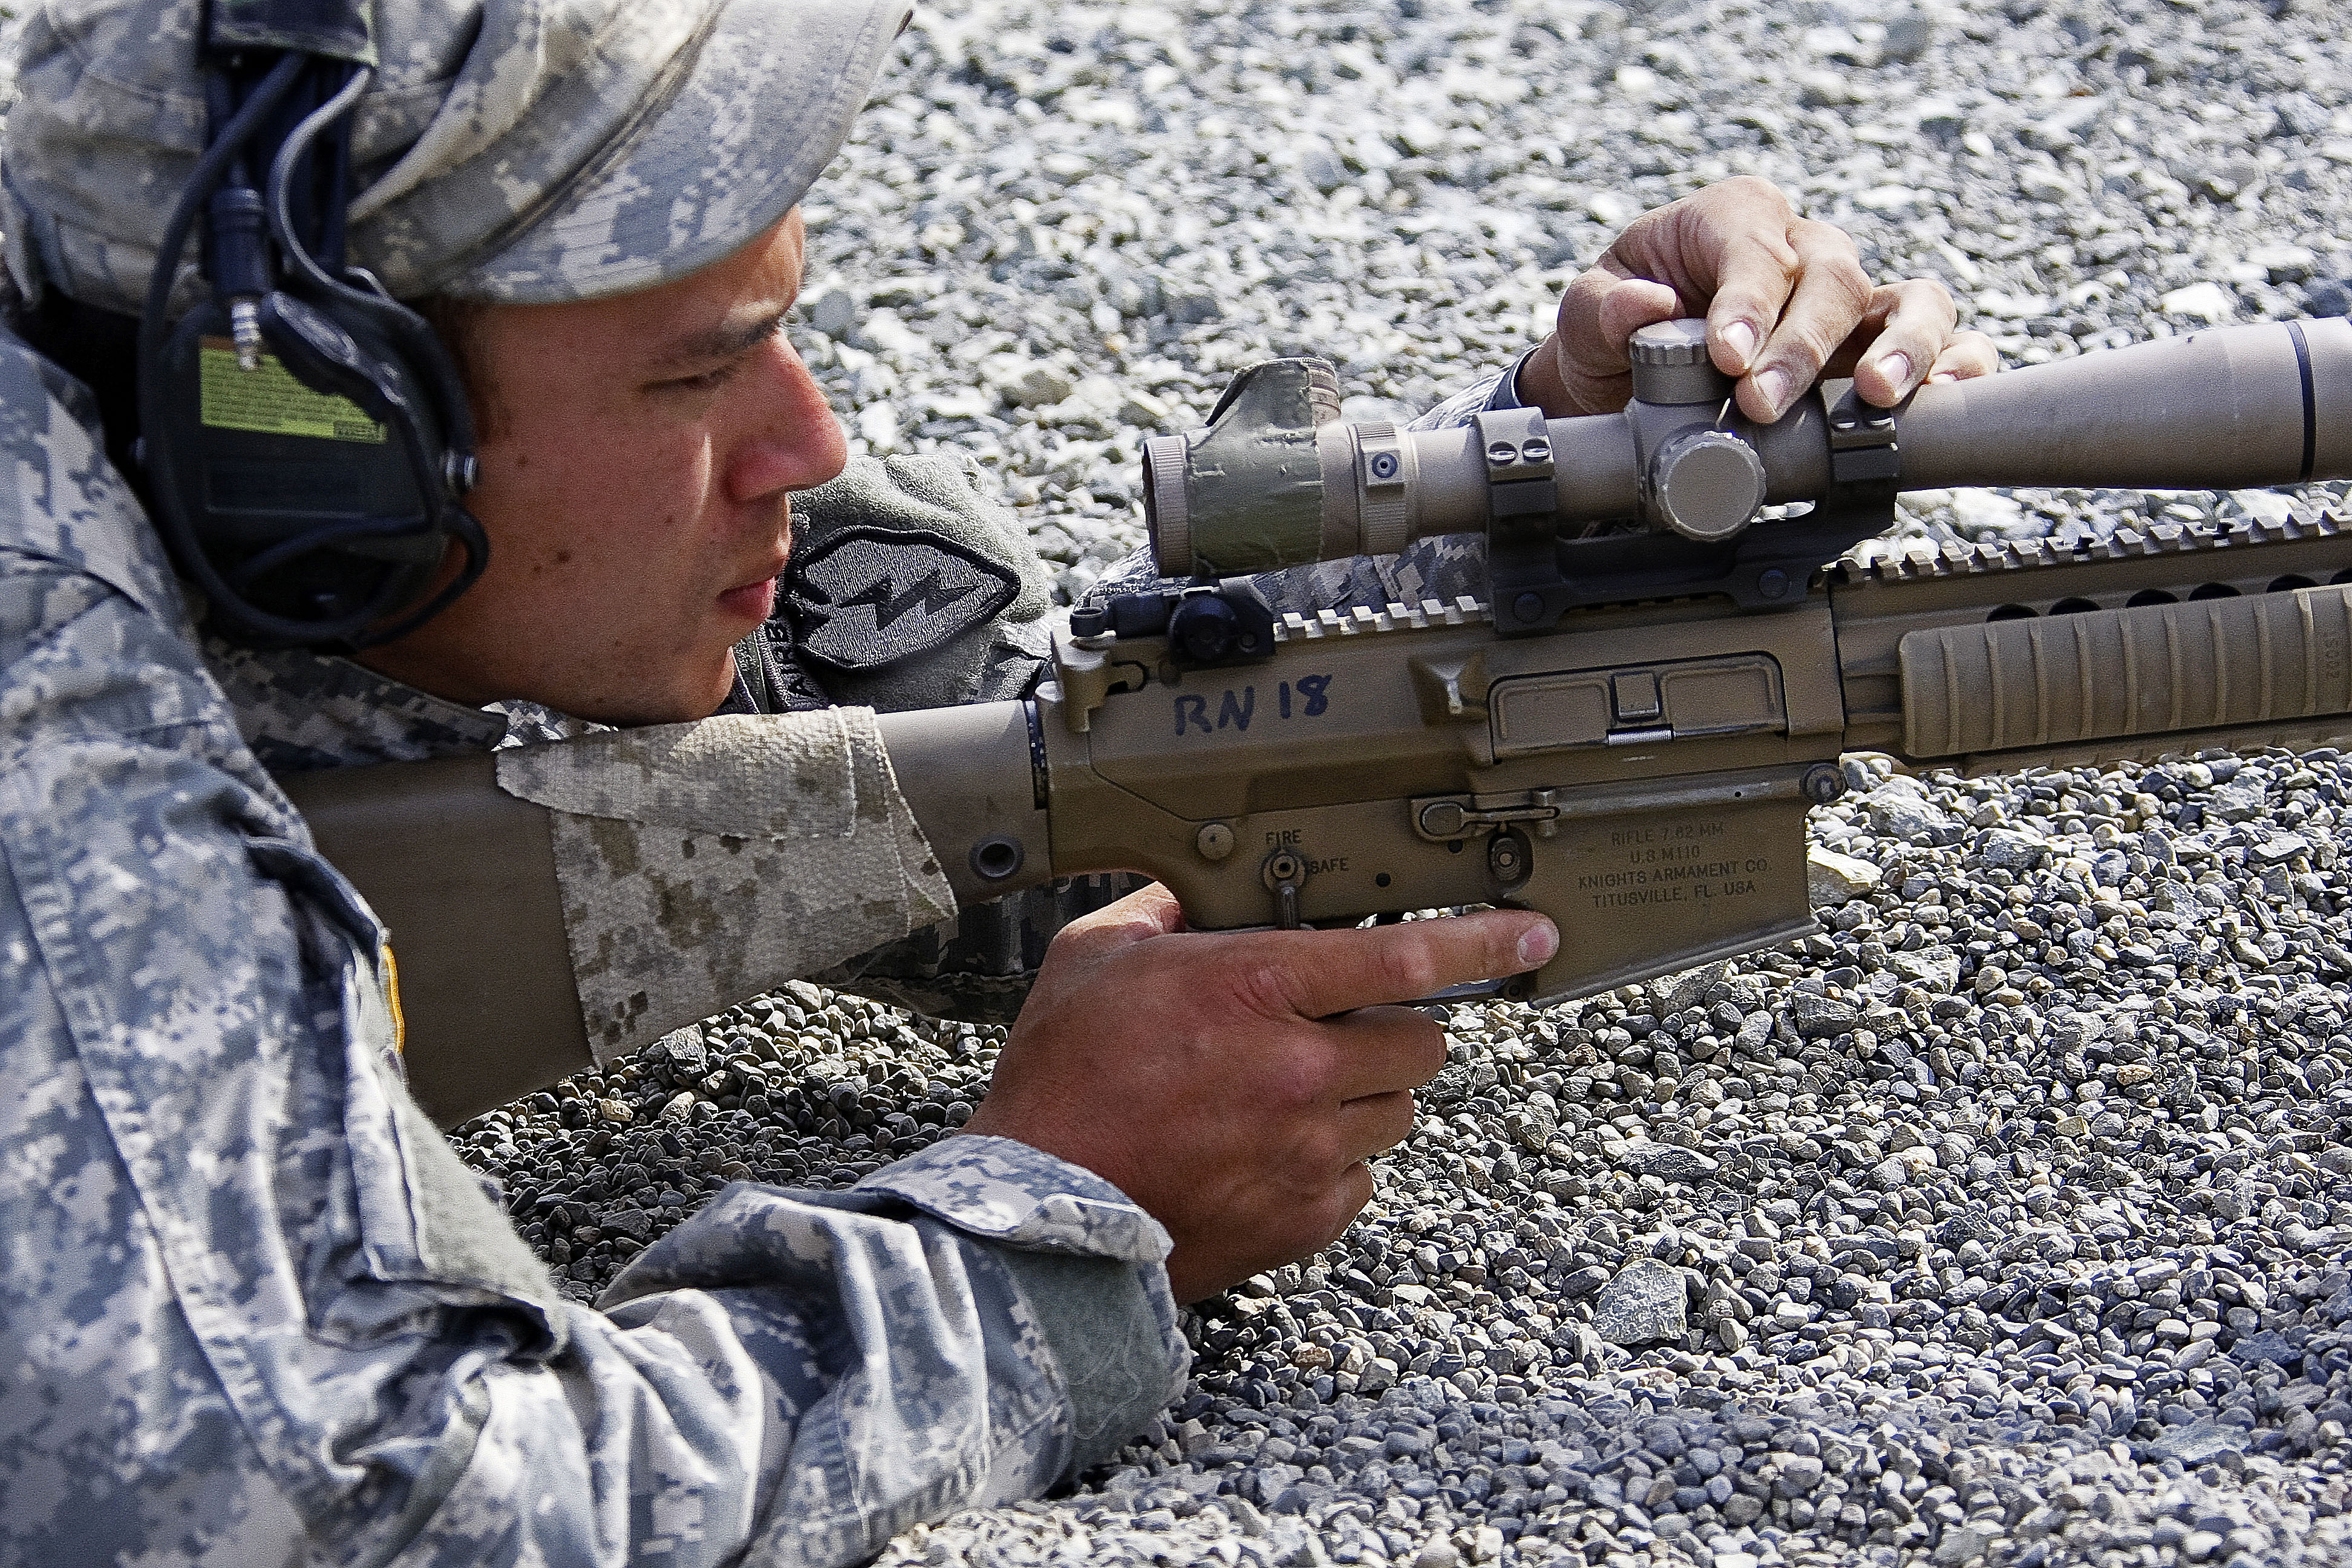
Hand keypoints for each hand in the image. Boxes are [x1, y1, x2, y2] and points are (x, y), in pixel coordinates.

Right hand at [962, 886, 1558, 1302]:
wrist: (1041, 1213)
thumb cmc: (1060, 1084)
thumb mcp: (1093, 961)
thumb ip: (1162, 910)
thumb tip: (1198, 886)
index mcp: (1256, 988)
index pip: (1406, 955)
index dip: (1482, 938)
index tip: (1531, 933)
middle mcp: (1298, 1069)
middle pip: (1421, 1040)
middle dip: (1390, 1030)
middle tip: (1331, 1033)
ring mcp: (1309, 1149)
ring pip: (1399, 1109)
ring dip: (1362, 1095)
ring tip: (1284, 1097)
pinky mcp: (1307, 1217)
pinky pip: (1363, 1176)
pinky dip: (1331, 1161)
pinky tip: (1266, 1152)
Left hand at [1520, 176, 2000, 421]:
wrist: (1632, 376)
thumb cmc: (1617, 329)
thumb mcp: (1586, 314)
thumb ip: (1602, 308)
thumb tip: (1642, 307)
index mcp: (1735, 218)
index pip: (1755, 248)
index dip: (1747, 301)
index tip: (1726, 356)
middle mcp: (1804, 247)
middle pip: (1833, 277)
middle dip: (1802, 344)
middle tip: (1762, 403)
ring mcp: (1852, 297)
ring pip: (1909, 299)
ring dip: (1902, 346)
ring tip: (1878, 395)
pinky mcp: (1882, 344)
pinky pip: (1945, 342)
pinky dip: (1956, 363)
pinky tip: (1945, 398)